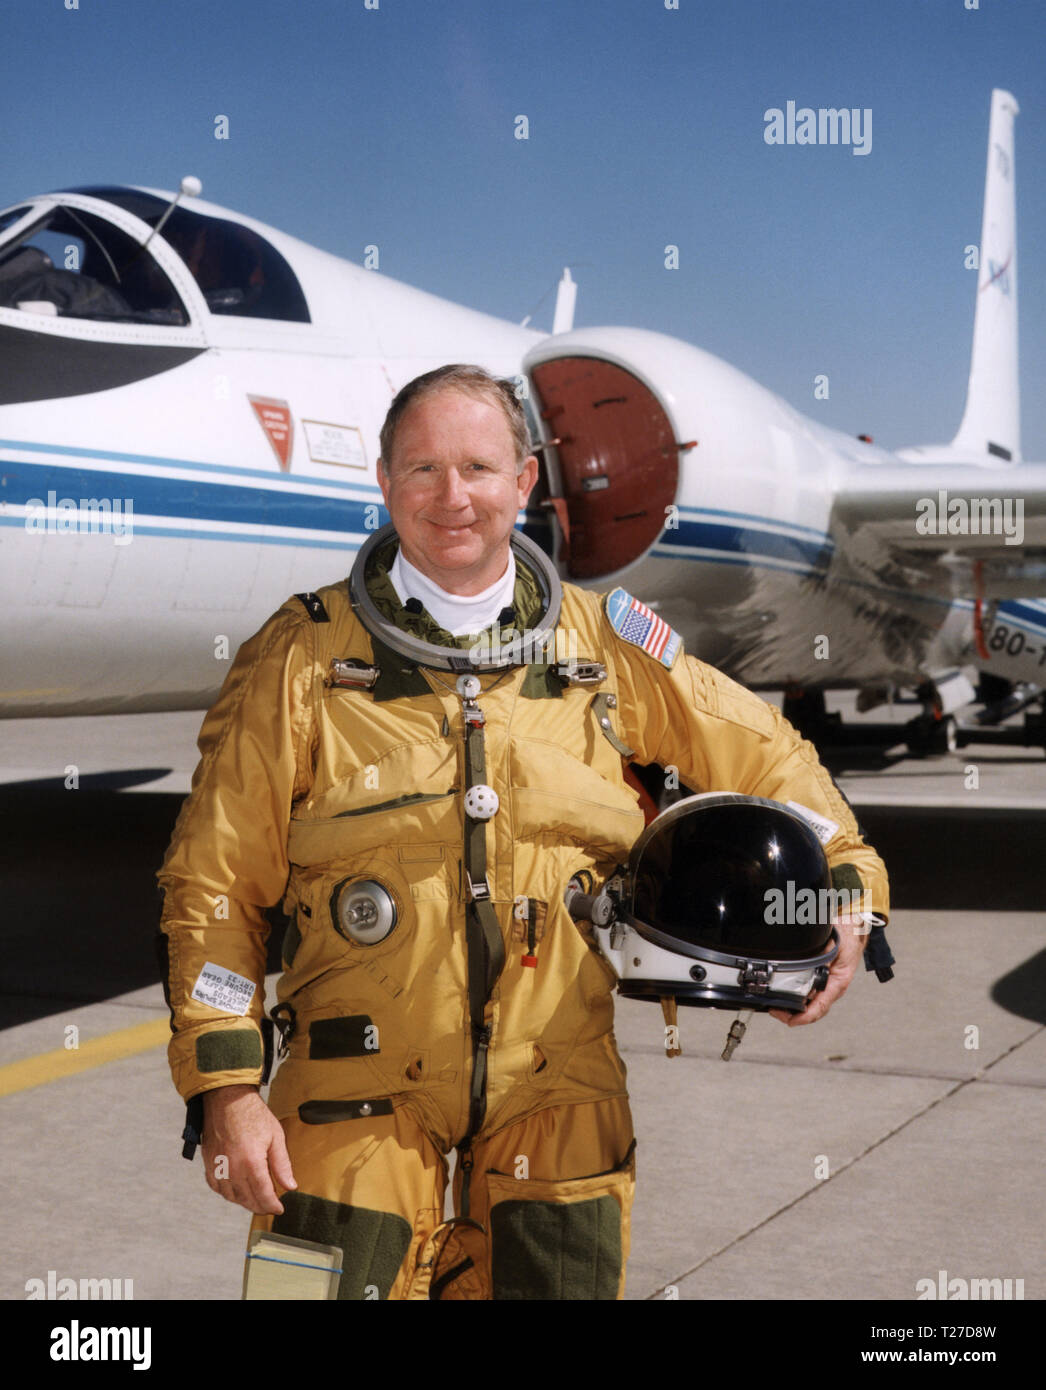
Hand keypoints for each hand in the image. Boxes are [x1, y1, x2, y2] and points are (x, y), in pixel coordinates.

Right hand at [201, 1085, 296, 1214]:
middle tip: (269, 1207)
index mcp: (251, 1162)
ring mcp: (218, 1167)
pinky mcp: (208, 1163)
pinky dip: (228, 1194)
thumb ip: (282, 1164)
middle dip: (260, 1206)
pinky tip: (236, 1191)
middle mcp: (233, 1169)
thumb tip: (290, 1186)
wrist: (227, 1099)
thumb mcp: (275, 1136)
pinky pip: (217, 1187)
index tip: (279, 1209)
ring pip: (231, 1197)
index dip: (272, 1205)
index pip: (263, 1194)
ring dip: (244, 1202)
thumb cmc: (253, 1115)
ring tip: (255, 1200)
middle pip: (247, 1199)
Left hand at [768, 914, 865, 1027]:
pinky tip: (784, 995)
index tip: (790, 1021)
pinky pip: (809, 994)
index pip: (820, 1007)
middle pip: (812, 1010)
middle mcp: (832, 988)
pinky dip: (796, 998)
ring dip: (793, 1008)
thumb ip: (821, 958)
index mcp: (837, 983)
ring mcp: (827, 985)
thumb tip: (808, 967)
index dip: (804, 1017)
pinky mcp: (821, 980)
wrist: (852, 930)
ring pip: (810, 1004)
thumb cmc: (846, 938)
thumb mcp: (833, 946)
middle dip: (792, 1015)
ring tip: (776, 1006)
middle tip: (774, 1011)